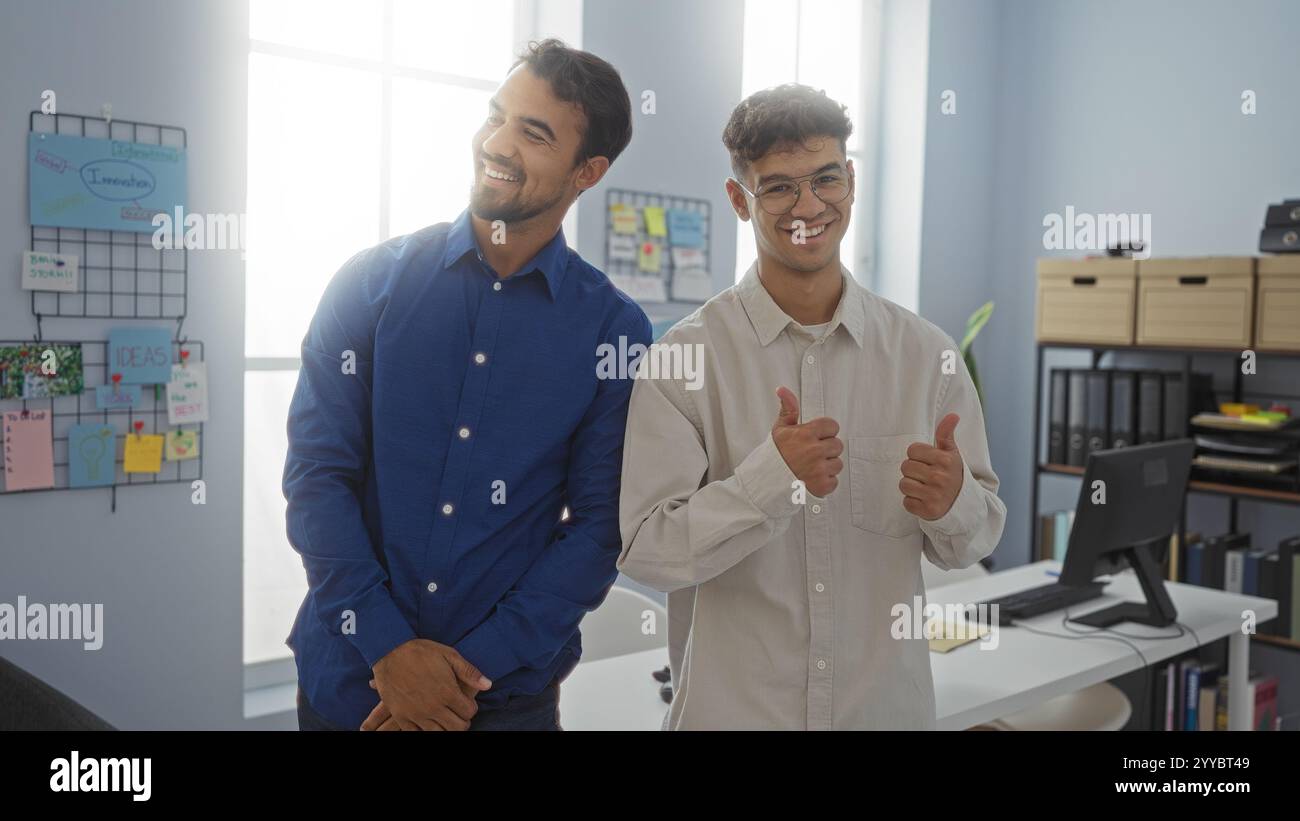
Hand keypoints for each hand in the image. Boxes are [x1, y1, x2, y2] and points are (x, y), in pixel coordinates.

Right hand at [360, 639, 491, 730]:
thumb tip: (488, 685)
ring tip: (444, 717)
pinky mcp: (402, 717)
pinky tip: (428, 721)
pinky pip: (417, 735)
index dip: (470, 708)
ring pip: (439, 734)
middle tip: (458, 713)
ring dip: (445, 727)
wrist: (389, 651)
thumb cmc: (421, 651)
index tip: (466, 702)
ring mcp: (417, 714)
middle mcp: (433, 707)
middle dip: (461, 721)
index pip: (469, 712)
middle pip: (457, 728)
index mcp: (447, 692)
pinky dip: (425, 731)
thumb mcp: (449, 655)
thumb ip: (469, 672)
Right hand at [771, 386, 842, 496]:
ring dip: (827, 466)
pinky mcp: (822, 486)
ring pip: (837, 463)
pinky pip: (834, 481)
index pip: (832, 426)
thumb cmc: (774, 455)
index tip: (815, 438)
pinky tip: (812, 478)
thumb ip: (788, 409)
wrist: (766, 482)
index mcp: (806, 434)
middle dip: (826, 449)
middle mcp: (814, 451)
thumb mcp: (780, 429)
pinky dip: (825, 481)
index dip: (825, 432)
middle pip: (837, 445)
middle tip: (811, 454)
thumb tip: (782, 390)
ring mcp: (819, 469)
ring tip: (811, 467)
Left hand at [899, 413, 963, 519]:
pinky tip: (925, 500)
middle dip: (913, 471)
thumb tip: (953, 415)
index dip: (918, 456)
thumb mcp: (952, 454)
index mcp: (945, 460)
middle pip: (905, 466)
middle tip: (926, 476)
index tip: (928, 462)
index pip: (912, 450)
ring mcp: (934, 495)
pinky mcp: (928, 511)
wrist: (963, 505)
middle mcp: (940, 477)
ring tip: (925, 488)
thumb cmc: (952, 475)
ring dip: (911, 487)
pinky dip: (913, 502)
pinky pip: (906, 502)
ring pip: (903, 484)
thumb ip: (946, 434)